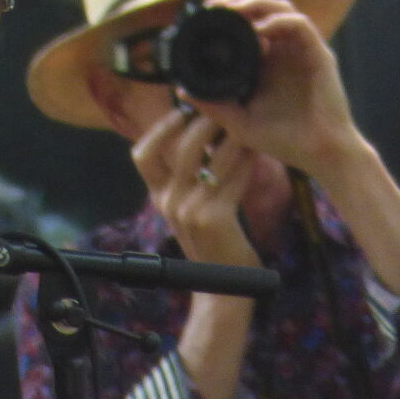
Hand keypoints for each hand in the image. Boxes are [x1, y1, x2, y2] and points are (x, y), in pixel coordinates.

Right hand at [132, 106, 259, 267]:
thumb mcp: (187, 210)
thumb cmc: (211, 244)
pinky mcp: (214, 219)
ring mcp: (189, 211)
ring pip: (211, 161)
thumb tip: (201, 137)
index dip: (158, 129)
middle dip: (203, 123)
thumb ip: (187, 180)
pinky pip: (232, 180)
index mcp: (158, 197)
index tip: (179, 111)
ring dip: (231, 139)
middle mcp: (168, 202)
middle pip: (181, 149)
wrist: (220, 289)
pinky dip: (245, 164)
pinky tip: (257, 154)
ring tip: (246, 126)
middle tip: (223, 109)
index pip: (142, 155)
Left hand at [185, 0, 362, 179]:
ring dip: (257, 3)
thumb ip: (213, 106)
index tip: (202, 12)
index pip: (248, 22)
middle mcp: (284, 51)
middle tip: (214, 5)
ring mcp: (302, 51)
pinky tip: (259, 30)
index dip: (227, 12)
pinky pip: (301, 25)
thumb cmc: (284, 140)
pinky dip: (278, 21)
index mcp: (266, 62)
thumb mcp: (239, 122)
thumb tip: (182, 90)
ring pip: (282, 8)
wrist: (320, 156)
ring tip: (232, 10)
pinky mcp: (320, 55)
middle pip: (263, 8)